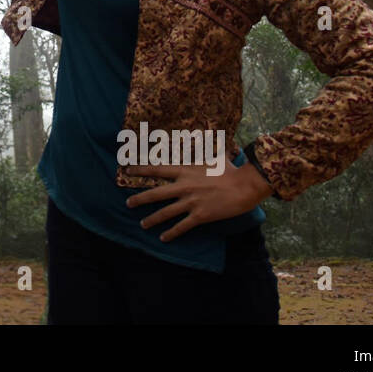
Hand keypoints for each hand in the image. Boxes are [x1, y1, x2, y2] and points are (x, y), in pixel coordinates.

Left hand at [124, 162, 273, 241]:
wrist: (244, 186)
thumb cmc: (230, 169)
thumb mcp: (212, 154)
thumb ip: (201, 147)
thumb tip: (200, 133)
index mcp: (185, 170)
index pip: (157, 169)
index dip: (141, 170)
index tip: (127, 171)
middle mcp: (184, 186)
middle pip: (155, 193)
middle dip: (139, 199)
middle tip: (127, 203)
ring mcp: (191, 202)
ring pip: (165, 212)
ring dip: (152, 219)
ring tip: (142, 224)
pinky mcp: (200, 216)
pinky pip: (181, 226)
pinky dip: (171, 233)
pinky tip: (163, 238)